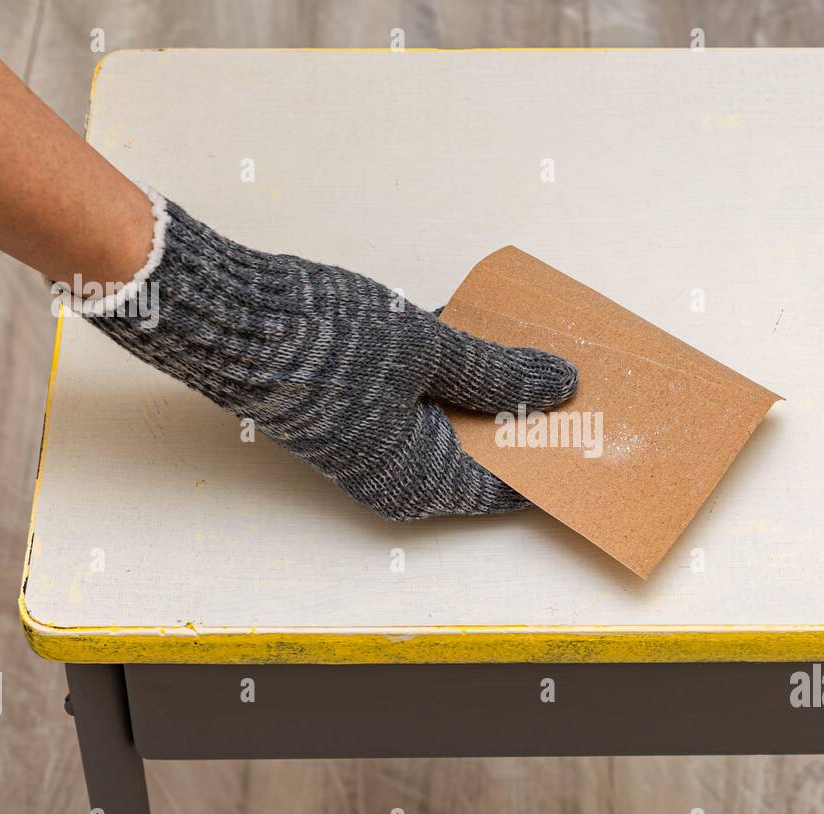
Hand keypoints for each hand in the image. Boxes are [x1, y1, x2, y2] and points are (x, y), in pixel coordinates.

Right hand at [73, 186, 577, 519]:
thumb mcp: (430, 351)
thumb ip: (499, 372)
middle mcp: (398, 472)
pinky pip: (423, 392)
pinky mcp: (360, 404)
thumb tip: (558, 384)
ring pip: (453, 416)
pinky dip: (452, 367)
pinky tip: (483, 328)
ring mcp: (377, 438)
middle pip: (482, 450)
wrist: (228, 316)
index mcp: (418, 480)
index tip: (595, 432)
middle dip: (528, 413)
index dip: (552, 457)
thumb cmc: (320, 346)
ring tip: (540, 347)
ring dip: (490, 382)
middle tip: (578, 378)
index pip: (507, 487)